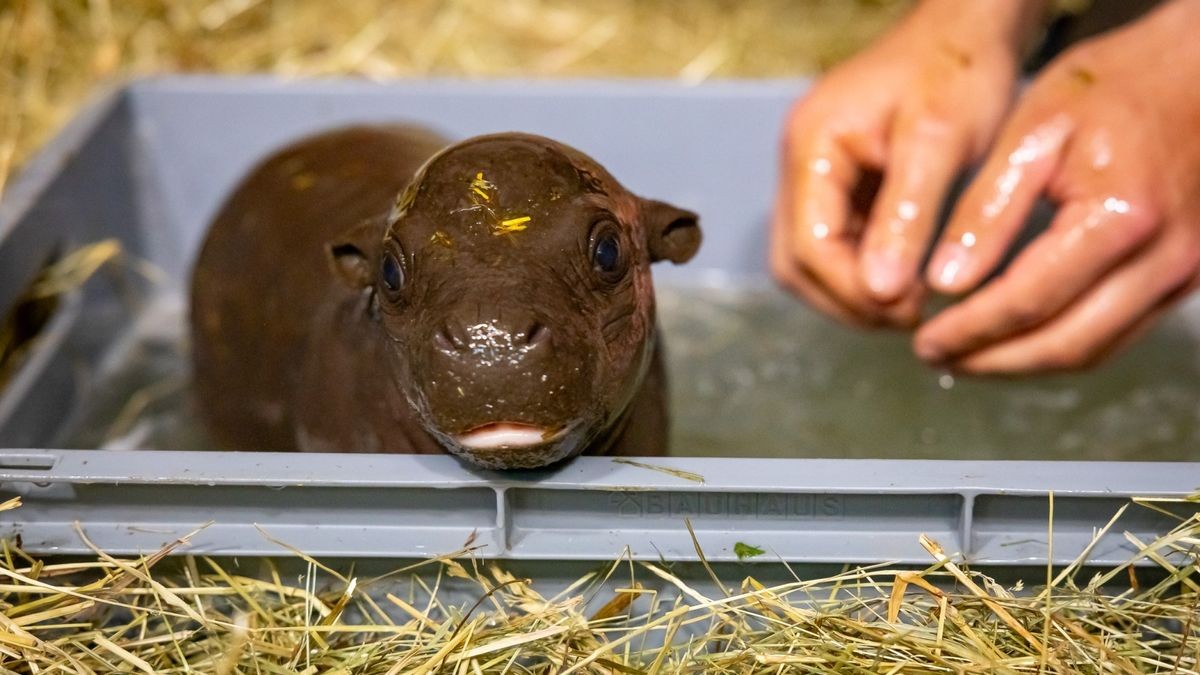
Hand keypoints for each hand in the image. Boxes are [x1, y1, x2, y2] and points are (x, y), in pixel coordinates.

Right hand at [771, 0, 1045, 327]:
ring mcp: (815, 174)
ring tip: (913, 302)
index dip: (852, 291)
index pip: (807, 247)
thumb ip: (905, 218)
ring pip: (811, 260)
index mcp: (812, 148)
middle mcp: (800, 163)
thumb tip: (881, 293)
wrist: (969, 26)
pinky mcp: (838, 182)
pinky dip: (865, 269)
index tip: (911, 309)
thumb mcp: (941, 143)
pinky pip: (835, 242)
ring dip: (854, 291)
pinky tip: (909, 276)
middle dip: (847, 300)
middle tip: (910, 316)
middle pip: (796, 262)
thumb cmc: (960, 70)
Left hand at [915, 0, 1199, 373]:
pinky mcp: (1186, 276)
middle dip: (992, 361)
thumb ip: (986, 209)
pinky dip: (1061, 344)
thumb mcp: (1032, 131)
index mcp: (1119, 219)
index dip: (969, 331)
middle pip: (1064, 344)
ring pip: (1093, 349)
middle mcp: (1163, 257)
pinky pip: (1117, 332)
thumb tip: (943, 280)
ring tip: (966, 355)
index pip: (1027, 302)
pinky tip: (1016, 337)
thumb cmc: (1113, 84)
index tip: (924, 340)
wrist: (1194, 67)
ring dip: (1024, 364)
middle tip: (937, 356)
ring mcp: (1184, 272)